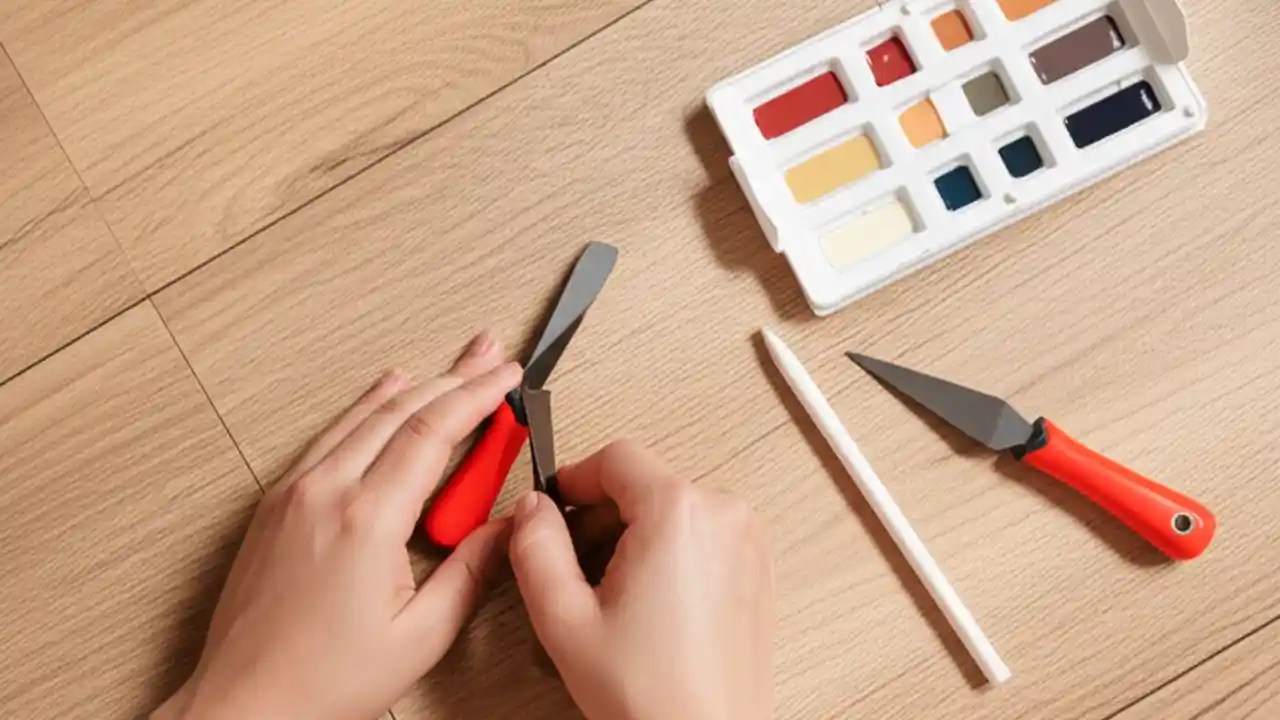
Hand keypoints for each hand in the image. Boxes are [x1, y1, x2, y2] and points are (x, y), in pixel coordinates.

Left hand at [153, 333, 521, 719]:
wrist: (244, 705)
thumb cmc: (322, 681)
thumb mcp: (420, 636)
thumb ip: (472, 572)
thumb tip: (508, 527)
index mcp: (366, 520)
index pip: (434, 433)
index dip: (478, 397)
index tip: (508, 378)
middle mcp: (325, 493)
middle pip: (401, 411)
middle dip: (455, 377)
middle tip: (491, 354)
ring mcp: (294, 493)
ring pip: (362, 416)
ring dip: (413, 386)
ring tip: (450, 366)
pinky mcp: (276, 504)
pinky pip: (330, 437)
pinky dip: (366, 409)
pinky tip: (384, 395)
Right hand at [508, 441, 773, 719]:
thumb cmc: (652, 695)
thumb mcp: (564, 618)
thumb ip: (535, 548)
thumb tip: (531, 510)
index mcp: (679, 511)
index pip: (617, 457)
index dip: (575, 478)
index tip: (552, 506)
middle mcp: (724, 513)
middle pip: (645, 482)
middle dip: (601, 515)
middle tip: (571, 565)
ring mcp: (747, 540)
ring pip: (672, 508)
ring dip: (632, 535)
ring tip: (607, 595)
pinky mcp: (756, 567)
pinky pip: (701, 534)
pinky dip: (667, 552)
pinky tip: (645, 603)